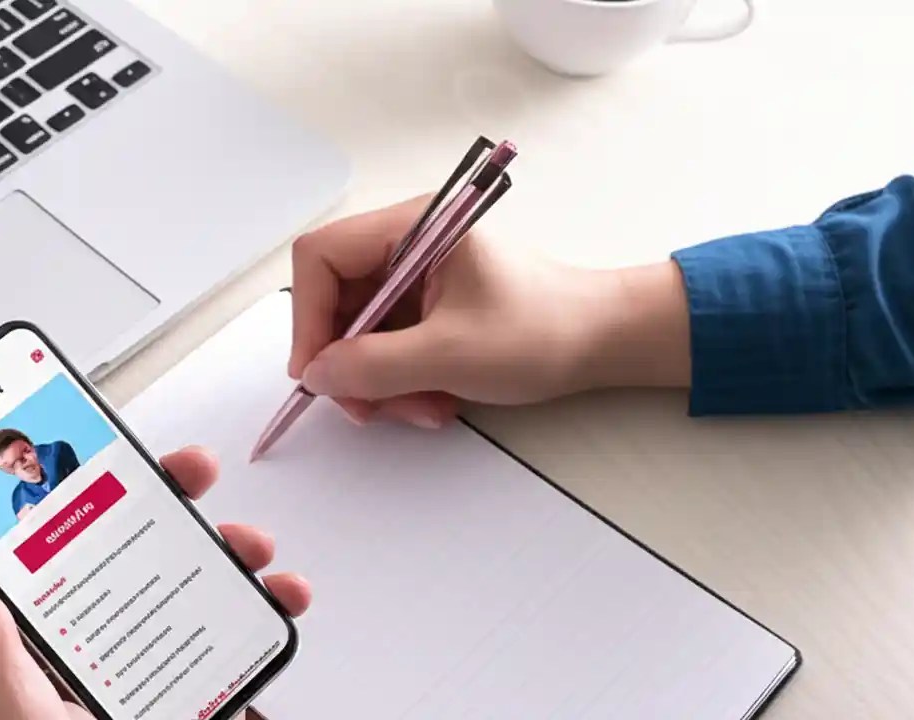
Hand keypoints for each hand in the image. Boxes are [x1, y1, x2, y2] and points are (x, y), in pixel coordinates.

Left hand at [0, 446, 310, 719]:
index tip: (99, 447)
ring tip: (256, 552)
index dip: (77, 490)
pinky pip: (237, 640)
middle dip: (174, 500)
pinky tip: (277, 608)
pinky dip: (268, 616)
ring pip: (196, 586)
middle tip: (194, 474)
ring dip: (235, 555)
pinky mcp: (206, 694)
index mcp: (50, 645)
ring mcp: (160, 671)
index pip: (58, 548)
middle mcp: (105, 648)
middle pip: (137, 550)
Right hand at [288, 195, 691, 424]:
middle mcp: (408, 243)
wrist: (605, 341)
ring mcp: (417, 276)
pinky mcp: (429, 307)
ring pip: (361, 331)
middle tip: (369, 407)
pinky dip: (401, 380)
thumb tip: (316, 375)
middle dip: (350, 361)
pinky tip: (436, 401)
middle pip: (336, 299)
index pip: (322, 257)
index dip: (308, 316)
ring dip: (380, 380)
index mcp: (413, 226)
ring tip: (421, 408)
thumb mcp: (451, 355)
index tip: (317, 371)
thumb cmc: (545, 329)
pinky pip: (389, 345)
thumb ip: (373, 366)